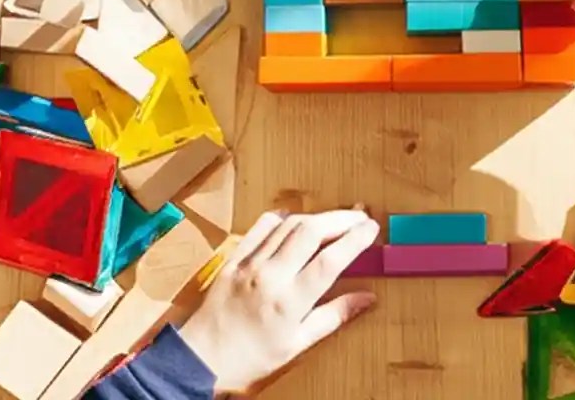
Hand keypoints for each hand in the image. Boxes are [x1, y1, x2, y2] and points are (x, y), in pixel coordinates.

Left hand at [179, 210, 379, 393]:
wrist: (202, 358)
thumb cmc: (253, 357)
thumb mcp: (298, 344)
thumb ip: (334, 316)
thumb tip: (368, 298)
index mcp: (290, 301)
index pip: (331, 260)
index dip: (355, 240)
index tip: (372, 229)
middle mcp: (271, 275)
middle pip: (311, 231)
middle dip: (341, 219)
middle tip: (360, 217)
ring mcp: (250, 263)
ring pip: (288, 225)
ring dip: (316, 217)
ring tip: (335, 219)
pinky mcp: (234, 258)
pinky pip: (259, 228)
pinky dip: (280, 219)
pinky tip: (293, 219)